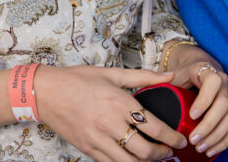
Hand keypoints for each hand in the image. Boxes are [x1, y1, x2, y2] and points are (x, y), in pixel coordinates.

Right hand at [34, 65, 187, 161]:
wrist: (47, 92)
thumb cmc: (79, 80)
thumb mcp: (112, 73)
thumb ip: (144, 76)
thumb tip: (169, 75)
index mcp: (119, 103)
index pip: (153, 126)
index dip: (172, 137)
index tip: (181, 140)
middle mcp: (110, 124)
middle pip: (144, 151)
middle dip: (162, 154)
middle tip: (170, 151)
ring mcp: (97, 140)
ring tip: (155, 157)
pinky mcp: (88, 149)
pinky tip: (133, 159)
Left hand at [168, 48, 227, 156]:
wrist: (200, 70)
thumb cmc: (186, 75)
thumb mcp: (176, 74)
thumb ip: (166, 80)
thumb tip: (156, 85)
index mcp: (210, 72)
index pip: (213, 83)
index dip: (205, 100)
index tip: (192, 115)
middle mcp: (225, 83)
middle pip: (224, 104)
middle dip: (209, 125)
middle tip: (193, 140)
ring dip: (217, 136)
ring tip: (200, 148)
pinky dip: (224, 141)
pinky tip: (211, 150)